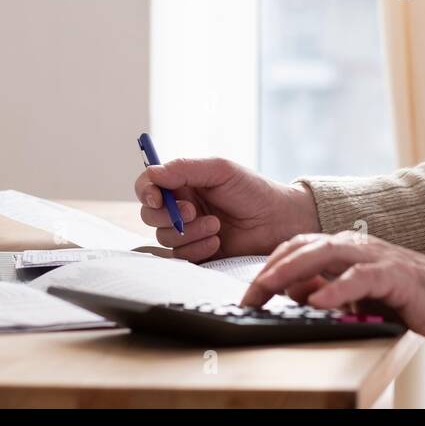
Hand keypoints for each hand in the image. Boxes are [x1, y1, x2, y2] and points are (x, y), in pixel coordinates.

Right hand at [134, 158, 320, 261]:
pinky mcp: (198, 252)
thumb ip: (185, 169)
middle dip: (167, 215)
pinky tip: (217, 242)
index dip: (146, 191)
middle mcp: (182, 206)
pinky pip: (181, 256)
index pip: (149, 185)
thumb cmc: (253, 190)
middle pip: (150, 214)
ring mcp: (189, 231)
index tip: (157, 198)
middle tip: (192, 212)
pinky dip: (197, 249)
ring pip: (165, 237)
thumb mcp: (220, 170)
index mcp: (184, 183)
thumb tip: (153, 172)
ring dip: (188, 233)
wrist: (279, 220)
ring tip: (216, 226)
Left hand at [239, 232, 424, 342]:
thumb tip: (295, 295)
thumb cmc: (410, 298)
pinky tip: (318, 302)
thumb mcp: (360, 299)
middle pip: (304, 246)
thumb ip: (329, 292)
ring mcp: (378, 257)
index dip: (270, 267)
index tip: (247, 294)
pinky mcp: (397, 275)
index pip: (298, 248)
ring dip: (294, 270)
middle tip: (248, 295)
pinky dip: (337, 289)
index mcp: (347, 249)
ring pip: (327, 253)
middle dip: (272, 269)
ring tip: (269, 287)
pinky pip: (362, 278)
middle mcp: (358, 246)